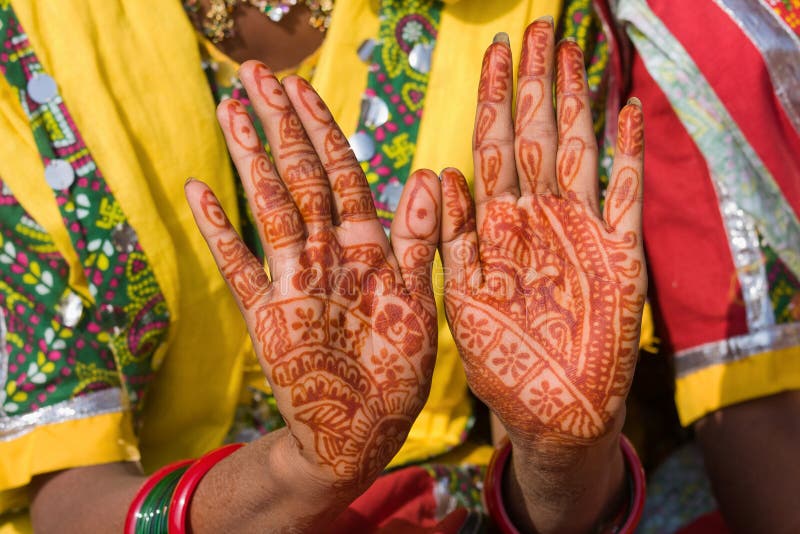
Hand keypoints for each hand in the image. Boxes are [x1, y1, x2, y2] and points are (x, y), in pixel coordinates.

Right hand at [186, 61, 440, 490]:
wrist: (362, 435)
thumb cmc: (397, 371)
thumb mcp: (419, 302)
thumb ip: (418, 241)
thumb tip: (431, 174)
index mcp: (369, 247)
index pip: (342, 174)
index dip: (323, 130)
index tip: (303, 87)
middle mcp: (328, 254)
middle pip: (300, 178)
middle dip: (280, 126)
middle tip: (255, 74)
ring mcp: (293, 281)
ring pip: (269, 208)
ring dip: (250, 160)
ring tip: (228, 111)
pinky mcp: (266, 316)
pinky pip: (239, 267)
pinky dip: (219, 232)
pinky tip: (199, 192)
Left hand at [441, 22, 645, 447]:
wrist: (550, 412)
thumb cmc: (501, 360)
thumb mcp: (463, 297)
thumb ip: (451, 237)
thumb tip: (440, 172)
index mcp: (498, 226)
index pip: (493, 146)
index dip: (493, 99)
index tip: (493, 50)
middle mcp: (539, 218)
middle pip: (538, 136)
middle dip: (536, 83)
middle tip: (538, 27)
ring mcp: (581, 233)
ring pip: (579, 153)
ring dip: (578, 103)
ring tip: (575, 52)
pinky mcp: (619, 258)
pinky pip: (624, 197)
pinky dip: (628, 156)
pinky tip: (628, 110)